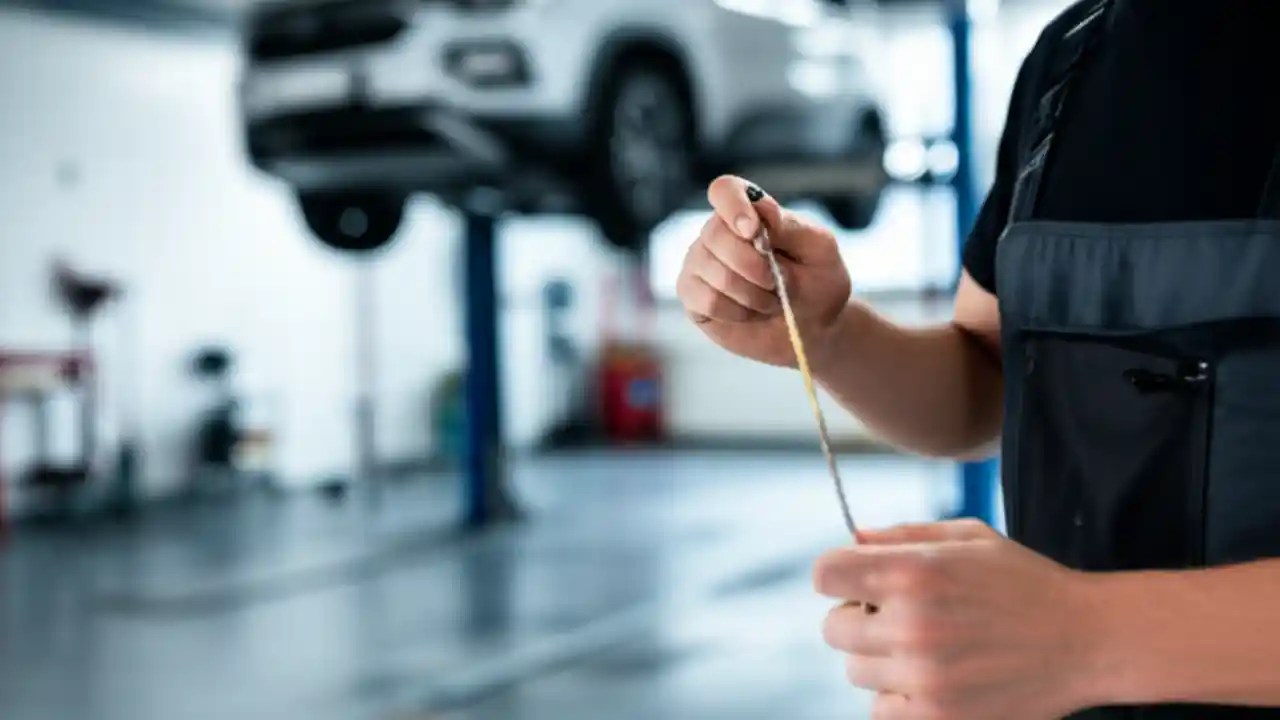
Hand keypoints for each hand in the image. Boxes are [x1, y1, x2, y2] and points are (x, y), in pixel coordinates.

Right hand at [677, 175, 851, 368]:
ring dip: (752, 294)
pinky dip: (737, 312)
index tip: (754, 232)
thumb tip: (761, 207)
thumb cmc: (817, 284)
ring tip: (770, 302)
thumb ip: (791, 226)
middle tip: (778, 284)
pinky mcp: (692, 296)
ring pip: (714, 272)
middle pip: (716, 235)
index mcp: (750, 212)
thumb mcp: (820, 251)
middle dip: (755, 267)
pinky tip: (751, 313)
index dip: (734, 207)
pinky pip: (707, 301)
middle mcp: (717, 233)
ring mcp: (700, 263)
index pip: (724, 190)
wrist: (811, 329)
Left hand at [815, 520, 1103, 718]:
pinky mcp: (939, 717)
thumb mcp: (968, 539)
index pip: (824, 575)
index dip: (839, 576)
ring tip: (929, 648)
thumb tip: (854, 540)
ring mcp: (923, 677)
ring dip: (881, 660)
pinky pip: (880, 711)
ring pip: (856, 672)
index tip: (858, 583)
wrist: (1087, 640)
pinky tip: (932, 680)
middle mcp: (911, 625)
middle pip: (833, 628)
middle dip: (859, 619)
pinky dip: (898, 699)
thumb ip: (903, 536)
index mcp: (912, 572)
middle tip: (899, 617)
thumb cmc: (1023, 582)